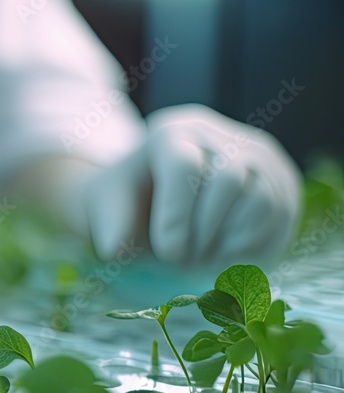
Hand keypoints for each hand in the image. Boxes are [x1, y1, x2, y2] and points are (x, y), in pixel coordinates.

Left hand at [77, 104, 299, 263]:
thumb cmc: (131, 206)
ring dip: (232, 241)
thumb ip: (111, 227)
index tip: (167, 253)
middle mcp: (217, 133)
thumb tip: (116, 246)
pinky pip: (282, 214)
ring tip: (202, 255)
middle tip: (182, 259)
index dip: (177, 216)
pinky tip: (226, 254)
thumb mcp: (110, 213)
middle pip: (228, 180)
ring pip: (263, 198)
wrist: (157, 204)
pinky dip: (255, 244)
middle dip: (205, 232)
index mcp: (170, 133)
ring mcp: (255, 153)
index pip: (184, 165)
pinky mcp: (280, 178)